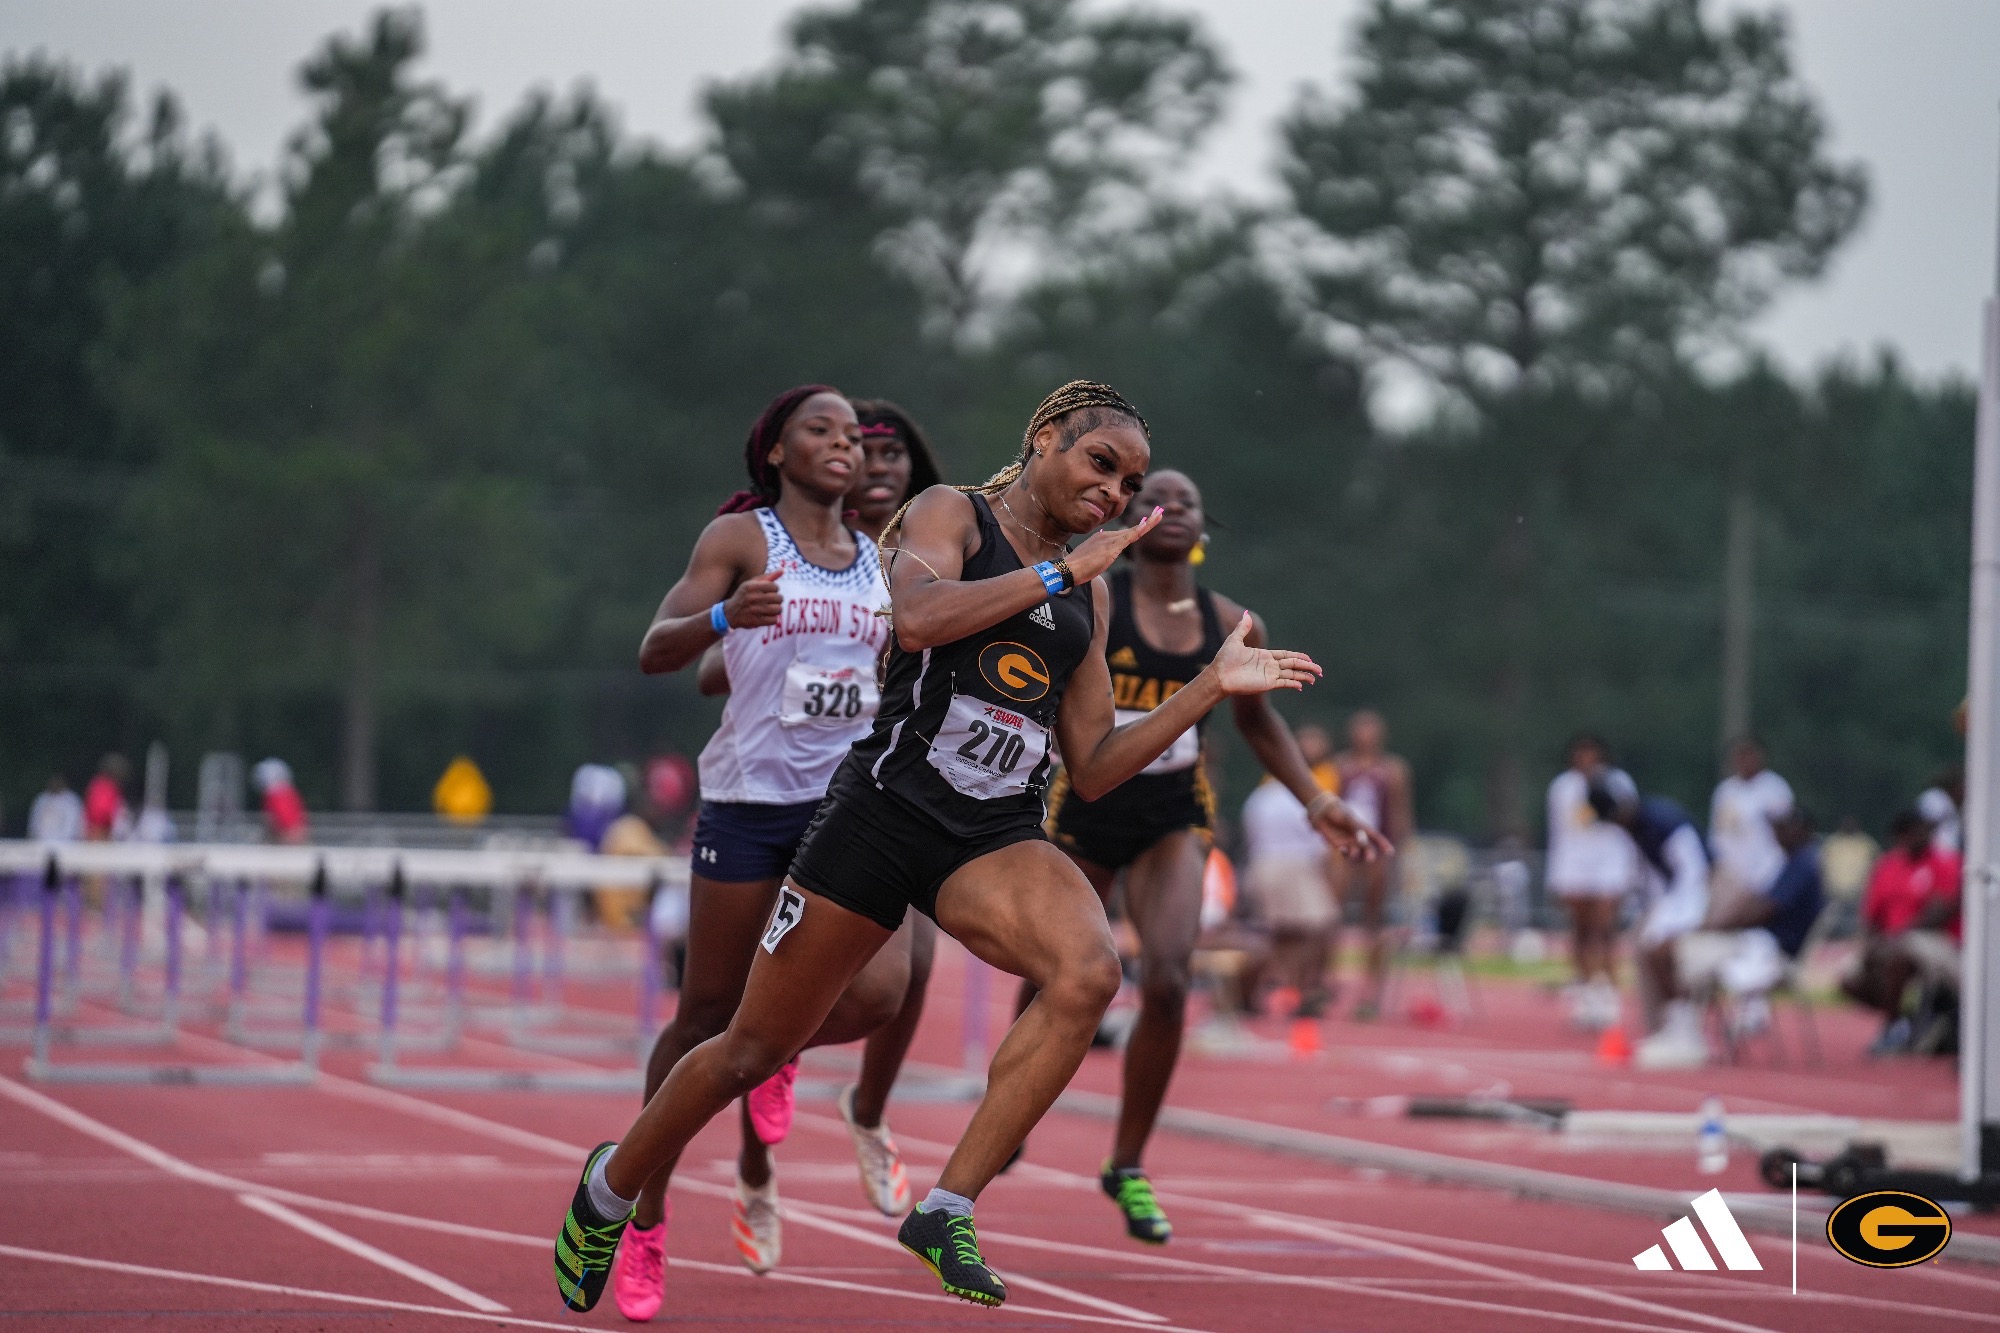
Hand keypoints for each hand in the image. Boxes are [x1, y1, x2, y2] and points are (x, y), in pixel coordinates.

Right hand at [724, 566, 784, 628]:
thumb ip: (768, 577)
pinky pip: (774, 620)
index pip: (775, 587)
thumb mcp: (752, 584)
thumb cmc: (744, 596)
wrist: (729, 613)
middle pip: (779, 598)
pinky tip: (767, 616)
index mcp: (752, 586)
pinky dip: (773, 619)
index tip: (769, 592)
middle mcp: (753, 597)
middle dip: (777, 600)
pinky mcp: (756, 621)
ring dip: (776, 610)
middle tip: (771, 601)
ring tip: (770, 609)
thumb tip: (782, 570)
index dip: (774, 590)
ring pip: (778, 609)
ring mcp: (755, 610)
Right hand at [1063, 505, 1163, 584]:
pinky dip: (1140, 530)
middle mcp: (1107, 536)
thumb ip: (1095, 551)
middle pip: (1131, 529)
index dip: (1137, 526)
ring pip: (1134, 530)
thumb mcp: (1087, 557)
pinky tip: (1148, 524)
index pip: (1123, 532)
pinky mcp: (1112, 548)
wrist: (1068, 569)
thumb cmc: (1075, 567)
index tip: (1146, 520)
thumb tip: (1100, 544)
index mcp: (1101, 538)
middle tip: (1160, 511)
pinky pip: (1130, 537)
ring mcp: (1110, 541)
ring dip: (1149, 522)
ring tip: (1160, 514)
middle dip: (1147, 521)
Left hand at [1206, 612, 1320, 695]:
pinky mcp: (1267, 684)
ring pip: (1291, 674)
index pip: (1286, 656)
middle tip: (1319, 670)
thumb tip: (1246, 614)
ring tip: (1315, 678)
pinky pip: (1283, 683)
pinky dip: (1293, 683)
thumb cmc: (1224, 659)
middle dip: (1306, 666)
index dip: (1298, 657)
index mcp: (1264, 655)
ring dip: (1303, 676)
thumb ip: (1242, 628)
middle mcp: (1269, 666)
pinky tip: (1301, 685)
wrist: (1219, 676)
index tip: (1309, 659)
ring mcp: (1269, 675)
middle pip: (1292, 665)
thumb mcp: (1234, 640)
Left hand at [1308, 792, 1390, 861]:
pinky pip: (1345, 853)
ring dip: (1356, 855)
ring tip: (1352, 852)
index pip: (1376, 837)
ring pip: (1356, 854)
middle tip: (1370, 859)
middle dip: (1369, 854)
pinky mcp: (1339, 845)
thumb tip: (1364, 841)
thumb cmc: (1338, 812)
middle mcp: (1358, 837)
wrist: (1322, 812)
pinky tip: (1342, 849)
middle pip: (1367, 849)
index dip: (1384, 844)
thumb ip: (1357, 829)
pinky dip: (1345, 853)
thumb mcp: (1349, 819)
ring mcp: (1349, 842)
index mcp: (1363, 828)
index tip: (1390, 852)